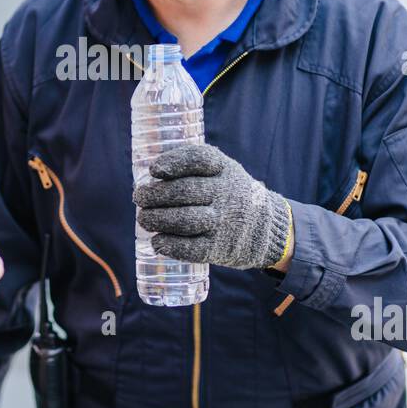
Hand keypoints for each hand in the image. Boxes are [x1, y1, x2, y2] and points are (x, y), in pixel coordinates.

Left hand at [132, 143, 292, 270]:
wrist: (267, 228)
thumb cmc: (231, 193)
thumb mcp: (223, 170)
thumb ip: (192, 165)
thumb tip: (148, 173)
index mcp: (224, 169)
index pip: (198, 159)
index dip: (173, 163)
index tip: (154, 170)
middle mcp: (226, 193)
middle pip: (184, 191)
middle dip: (155, 195)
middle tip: (139, 198)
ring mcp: (224, 222)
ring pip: (184, 220)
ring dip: (157, 220)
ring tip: (143, 219)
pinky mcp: (220, 248)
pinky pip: (192, 248)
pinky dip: (170, 245)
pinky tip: (157, 242)